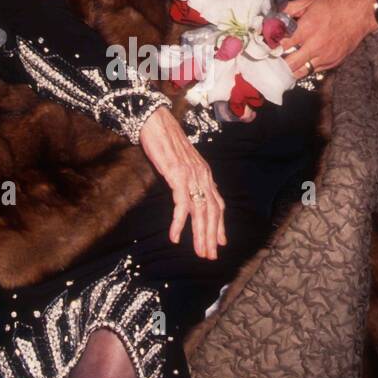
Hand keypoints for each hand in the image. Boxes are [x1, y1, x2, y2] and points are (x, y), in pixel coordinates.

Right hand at [139, 107, 225, 259]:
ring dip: (200, 235)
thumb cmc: (166, 140)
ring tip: (200, 252)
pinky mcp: (177, 176)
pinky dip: (178, 223)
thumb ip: (188, 177)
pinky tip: (174, 237)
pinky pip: (181, 205)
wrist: (156, 122)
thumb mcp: (182, 161)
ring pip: (201, 212)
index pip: (217, 204)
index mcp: (205, 174)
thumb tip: (188, 191)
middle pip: (212, 212)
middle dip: (212, 236)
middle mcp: (202, 176)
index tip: (220, 242)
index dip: (220, 224)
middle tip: (210, 255)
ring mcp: (191, 177)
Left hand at [280, 0, 377, 75]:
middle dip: (278, 62)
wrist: (361, 10)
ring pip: (301, 72)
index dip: (271, 46)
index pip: (282, 45)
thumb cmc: (335, 3)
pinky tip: (301, 60)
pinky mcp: (333, 62)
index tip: (267, 45)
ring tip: (284, 62)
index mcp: (307, 28)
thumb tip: (272, 14)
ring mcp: (325, 56)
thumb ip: (289, 9)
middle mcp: (315, 46)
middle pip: (289, 64)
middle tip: (272, 57)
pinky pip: (314, 70)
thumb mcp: (309, 0)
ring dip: (291, 68)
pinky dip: (305, 67)